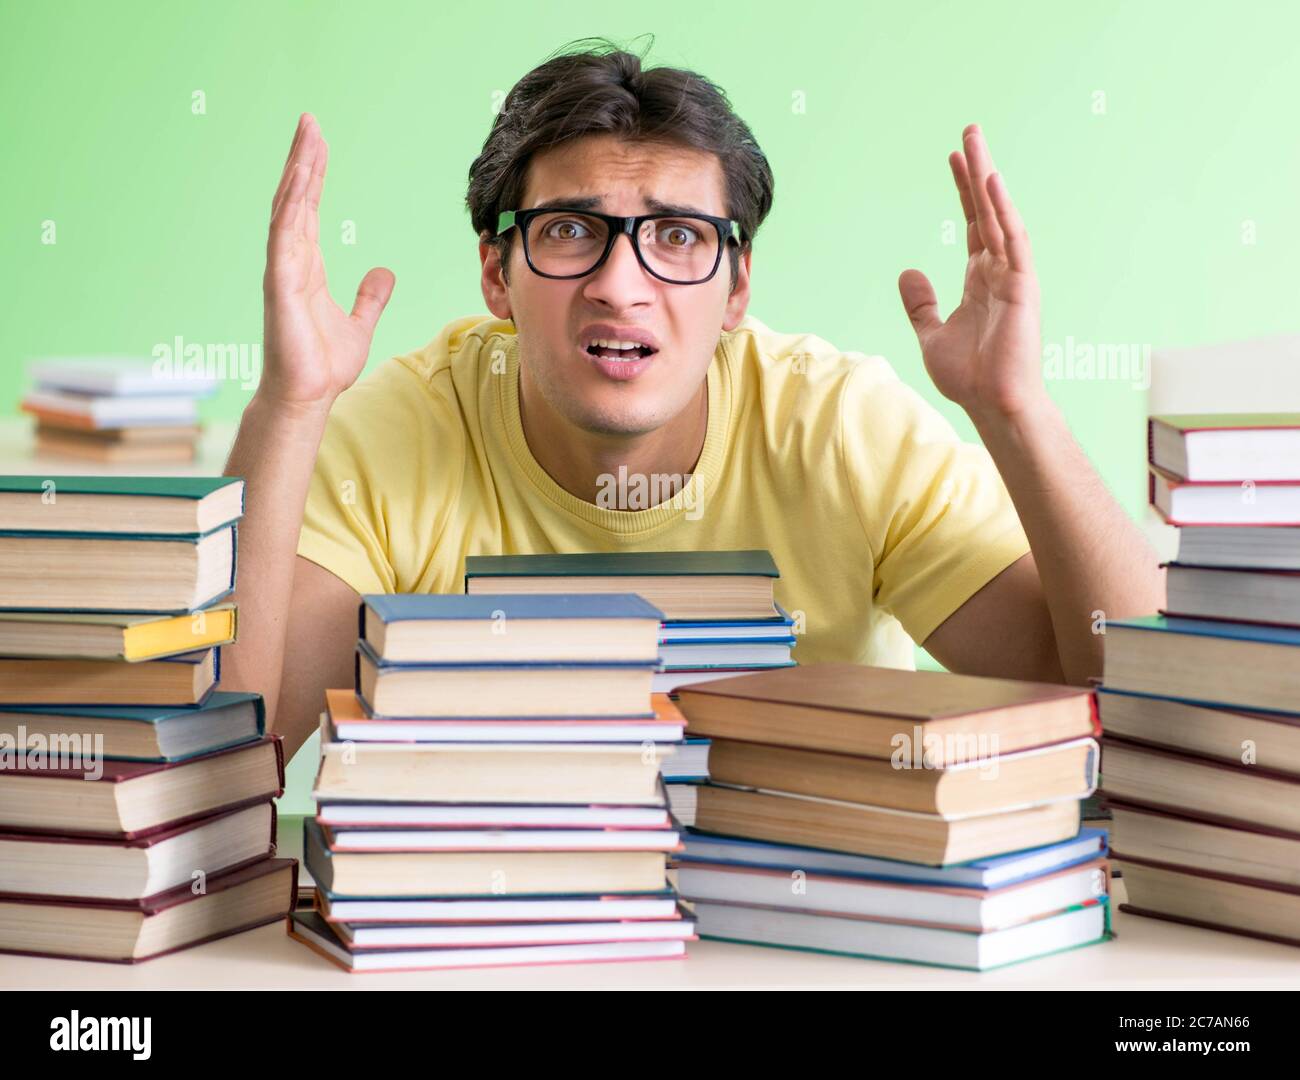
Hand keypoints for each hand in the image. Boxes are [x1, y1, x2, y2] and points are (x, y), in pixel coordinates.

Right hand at [260, 114, 393, 412]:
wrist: (308, 396)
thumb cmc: (323, 365)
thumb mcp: (359, 323)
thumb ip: (370, 297)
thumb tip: (384, 272)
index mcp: (307, 266)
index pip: (310, 209)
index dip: (314, 175)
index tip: (320, 142)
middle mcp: (291, 261)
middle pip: (295, 198)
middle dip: (303, 160)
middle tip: (311, 121)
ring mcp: (282, 271)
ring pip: (289, 209)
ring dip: (297, 172)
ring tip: (307, 136)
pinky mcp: (280, 285)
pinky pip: (284, 238)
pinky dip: (291, 208)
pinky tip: (298, 182)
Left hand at [898, 124, 1043, 421]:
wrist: (992, 405)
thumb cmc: (969, 376)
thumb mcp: (931, 333)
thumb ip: (921, 303)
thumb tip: (908, 271)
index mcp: (980, 279)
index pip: (972, 224)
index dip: (962, 191)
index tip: (952, 158)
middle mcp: (1000, 271)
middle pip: (986, 209)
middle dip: (976, 170)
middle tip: (969, 131)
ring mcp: (1013, 276)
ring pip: (999, 216)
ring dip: (986, 178)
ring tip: (975, 142)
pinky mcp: (1023, 287)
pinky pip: (1013, 240)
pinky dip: (1003, 210)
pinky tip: (990, 182)